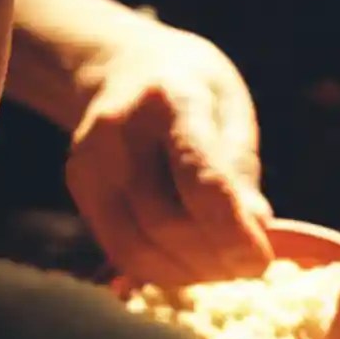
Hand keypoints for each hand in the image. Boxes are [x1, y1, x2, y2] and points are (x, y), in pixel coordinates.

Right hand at [65, 26, 273, 285]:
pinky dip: (159, 270)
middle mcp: (119, 129)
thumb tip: (254, 230)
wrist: (123, 65)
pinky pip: (119, 249)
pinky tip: (188, 263)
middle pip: (166, 223)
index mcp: (171, 99)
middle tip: (247, 267)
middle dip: (214, 260)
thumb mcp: (230, 108)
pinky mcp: (78, 185)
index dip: (233, 234)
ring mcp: (90, 159)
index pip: (201, 183)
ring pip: (137, 247)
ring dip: (187, 273)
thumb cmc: (191, 89)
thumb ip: (240, 168)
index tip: (262, 260)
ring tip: (221, 267)